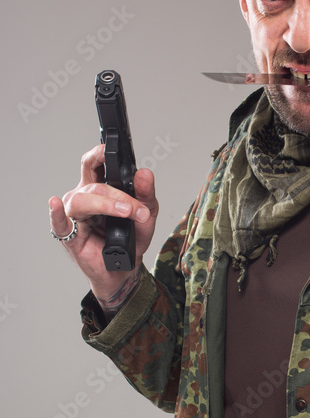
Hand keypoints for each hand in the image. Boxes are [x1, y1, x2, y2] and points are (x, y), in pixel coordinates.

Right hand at [49, 143, 158, 309]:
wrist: (126, 267)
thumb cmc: (131, 238)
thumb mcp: (146, 214)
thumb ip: (146, 194)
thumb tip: (144, 173)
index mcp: (99, 187)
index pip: (94, 164)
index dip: (99, 155)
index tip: (110, 150)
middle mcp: (83, 197)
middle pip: (94, 185)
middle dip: (119, 195)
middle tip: (137, 209)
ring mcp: (75, 215)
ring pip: (84, 200)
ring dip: (106, 205)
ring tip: (125, 214)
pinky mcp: (69, 234)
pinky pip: (59, 222)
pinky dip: (56, 213)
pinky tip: (55, 205)